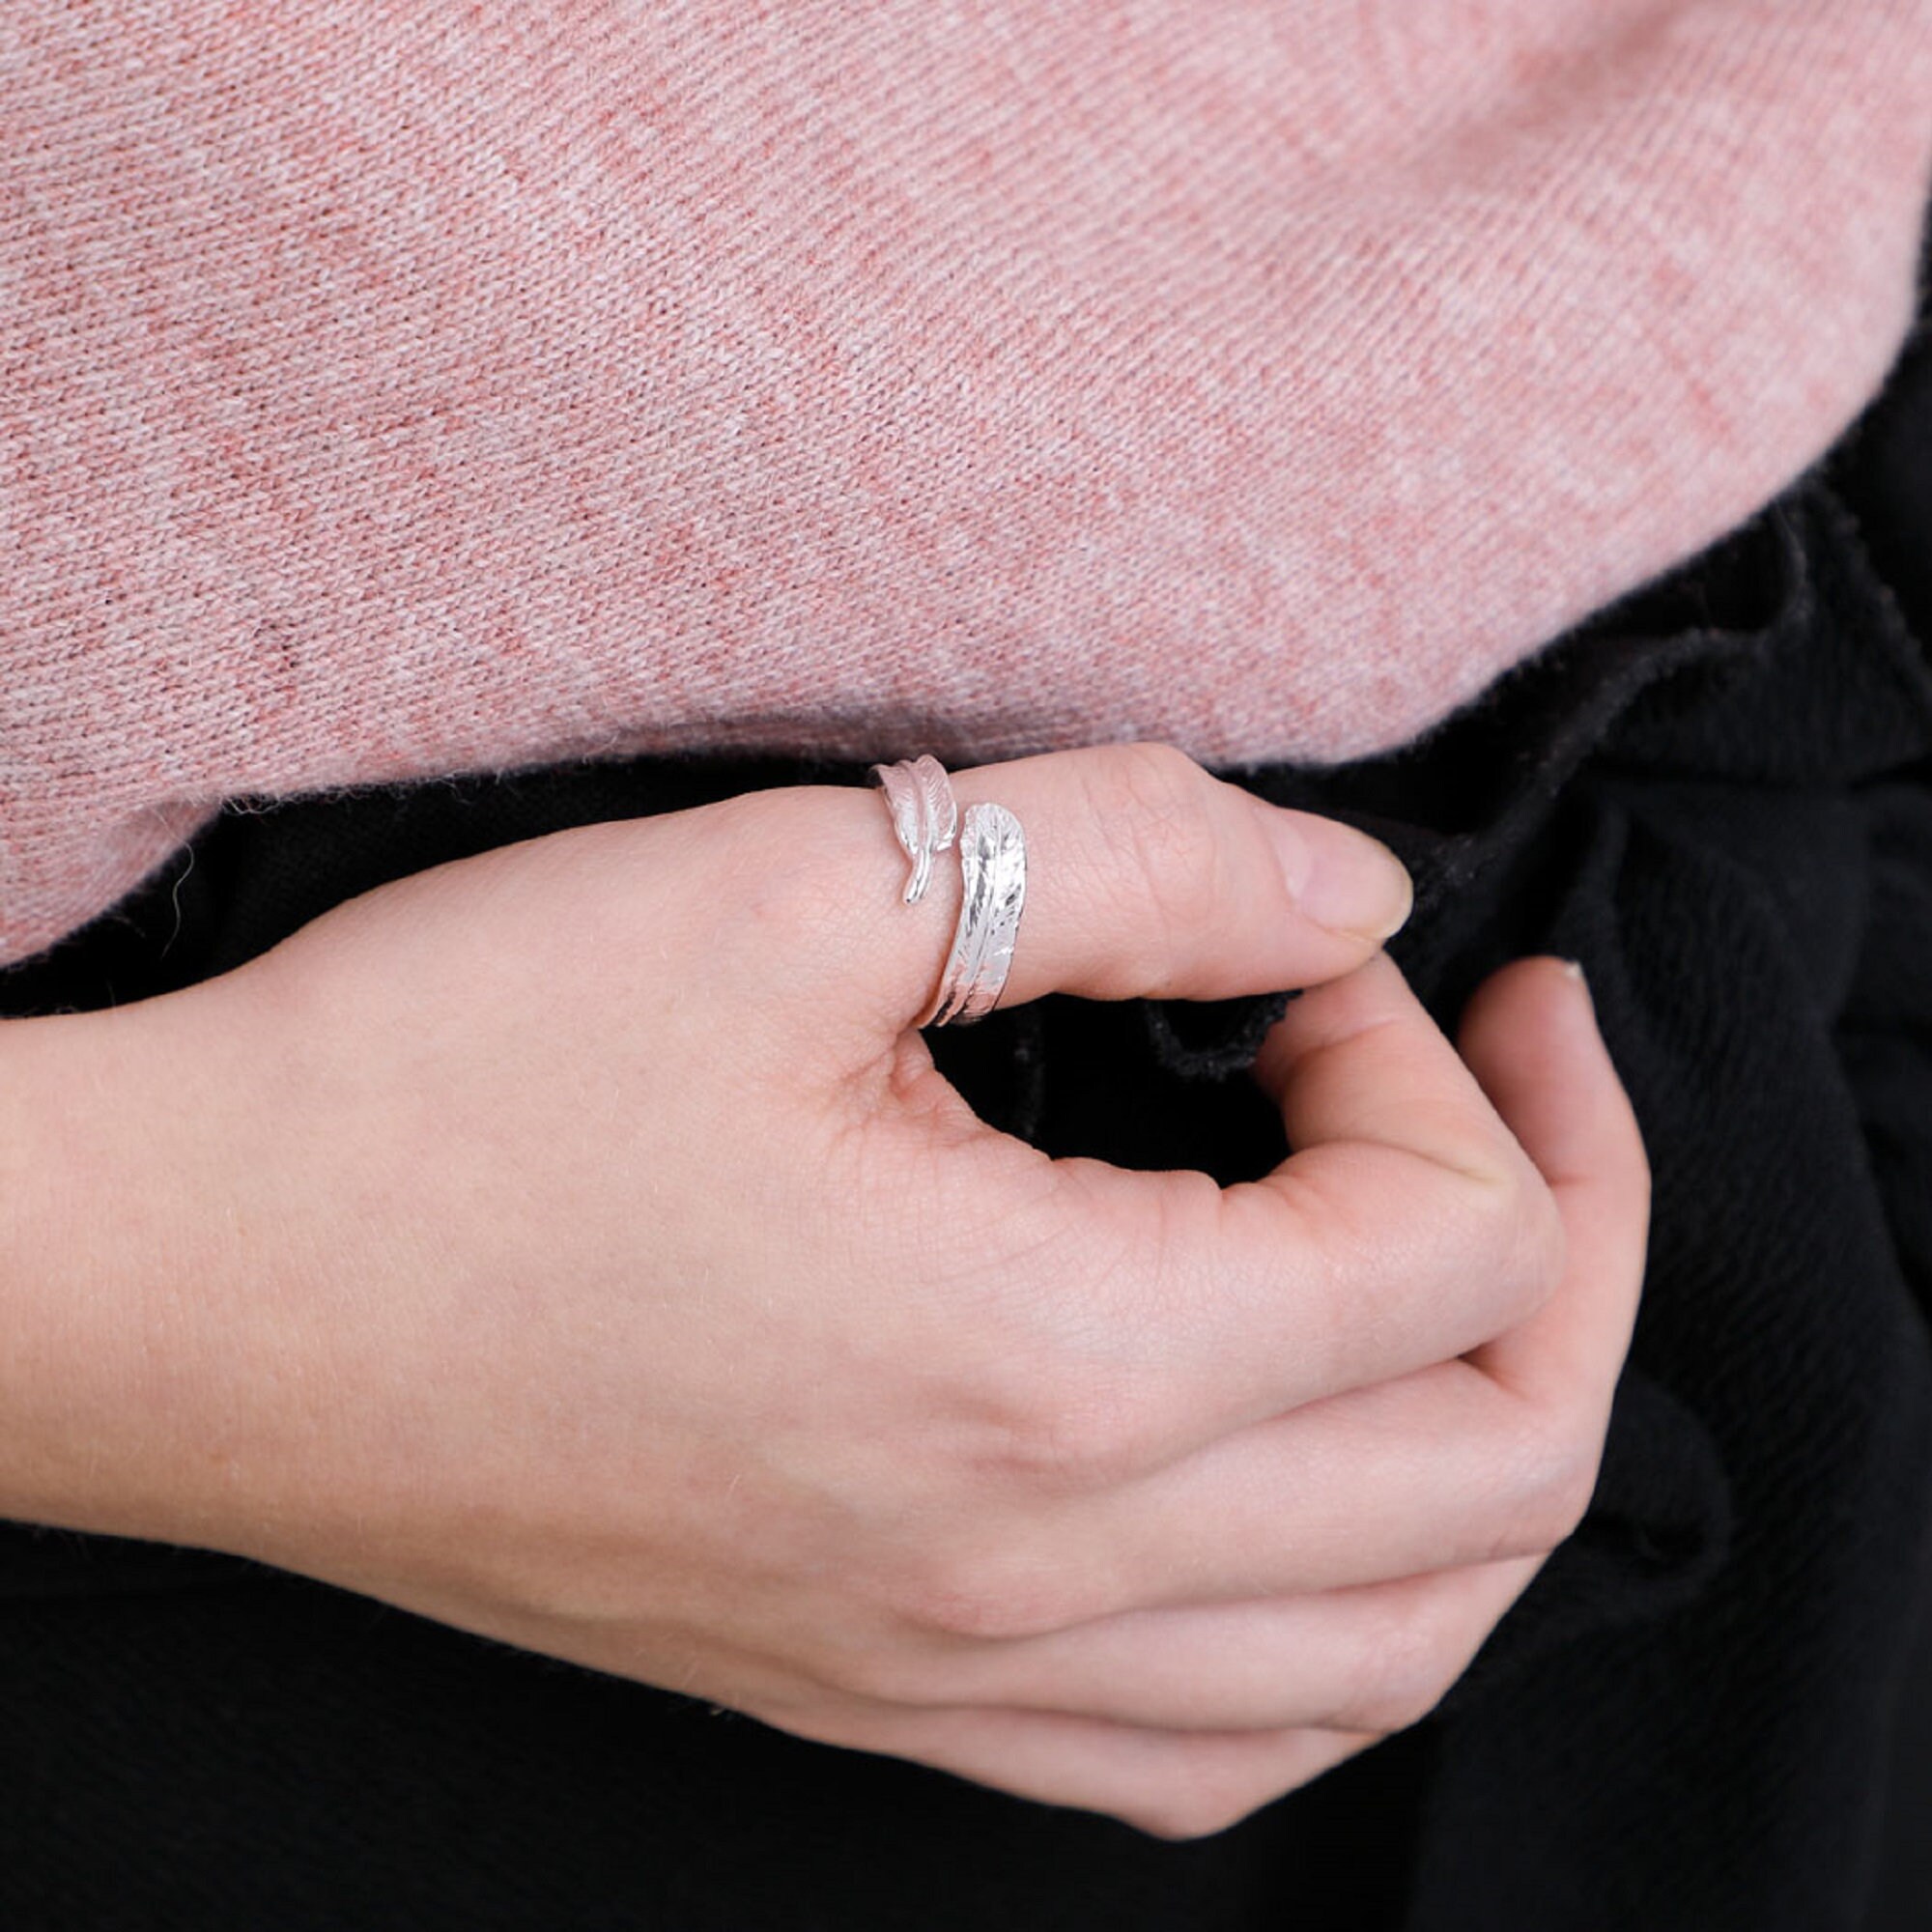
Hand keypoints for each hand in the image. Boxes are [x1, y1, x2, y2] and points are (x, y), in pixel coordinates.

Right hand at [0, 743, 1647, 1838]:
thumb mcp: (799, 888)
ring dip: (1486, 1455)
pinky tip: (1297, 1504)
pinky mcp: (871, 1686)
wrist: (193, 1289)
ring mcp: (954, 1670)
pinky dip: (1337, 1627)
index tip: (1304, 953)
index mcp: (1047, 1370)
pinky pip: (1210, 1752)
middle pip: (1495, 1478)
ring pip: (1387, 1660)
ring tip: (1455, 1286)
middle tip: (1504, 1076)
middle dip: (1562, 1242)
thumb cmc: (448, 1087)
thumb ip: (1127, 860)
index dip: (1433, 1058)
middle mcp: (1034, 1574)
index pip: (1444, 1252)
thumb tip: (1337, 887)